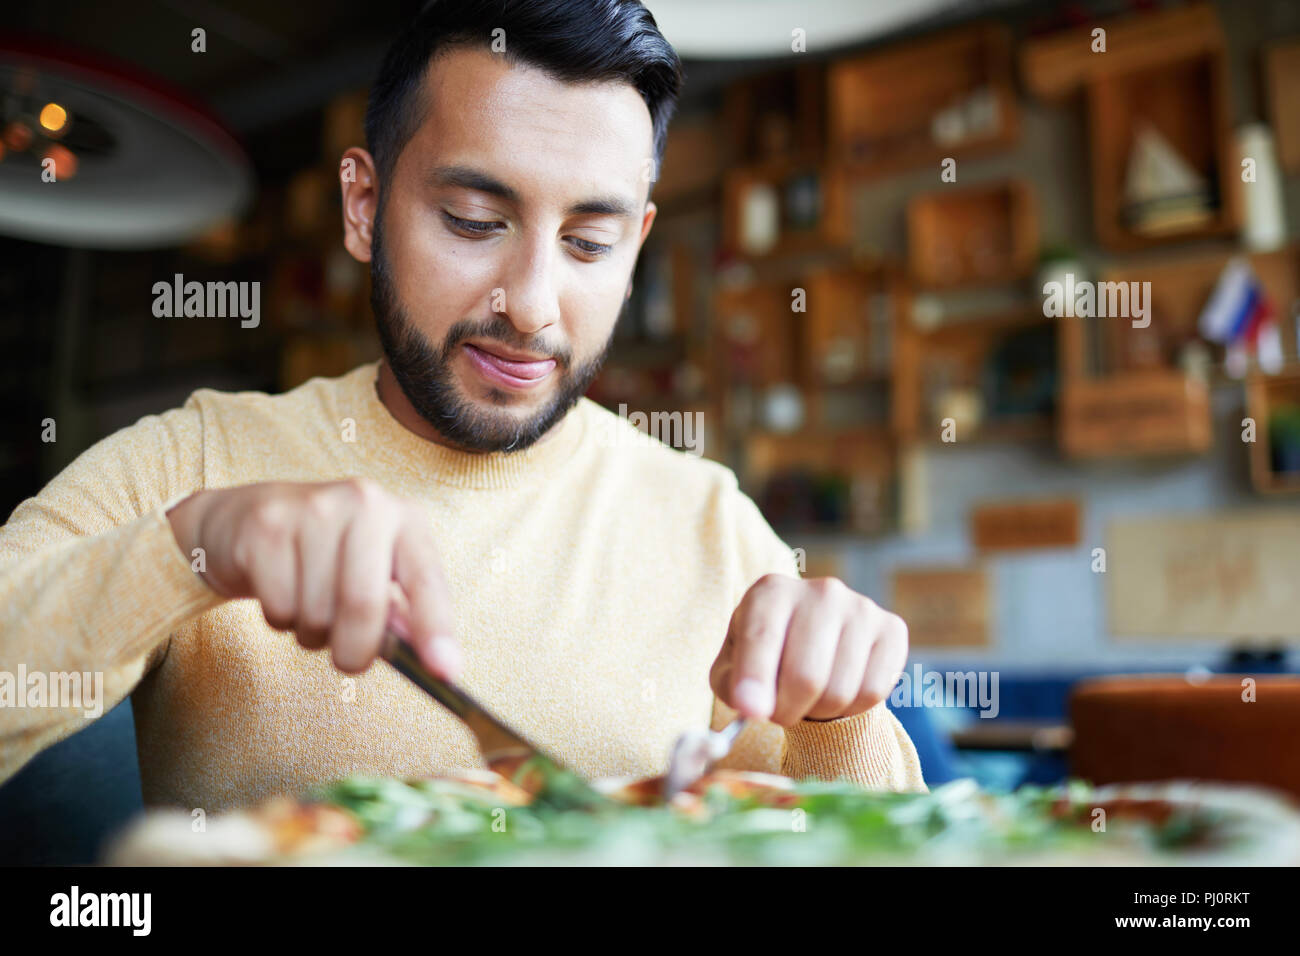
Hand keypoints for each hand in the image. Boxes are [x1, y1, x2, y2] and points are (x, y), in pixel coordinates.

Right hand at [166, 478, 459, 677]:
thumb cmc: (326, 554)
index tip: (445, 670)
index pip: (426, 579)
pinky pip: (279, 608)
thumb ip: (402, 613)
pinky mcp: (266, 528)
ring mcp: (311, 510)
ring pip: (317, 613)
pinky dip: (281, 620)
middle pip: (364, 604)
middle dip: (355, 650)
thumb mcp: (375, 570)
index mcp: (403, 517)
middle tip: (349, 660)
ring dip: (313, 634)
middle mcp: (364, 503)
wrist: (246, 519)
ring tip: (309, 606)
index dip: (436, 628)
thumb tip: (431, 660)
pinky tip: (281, 591)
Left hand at [709, 574, 906, 725]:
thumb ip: (732, 686)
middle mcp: (820, 591)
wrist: (814, 645)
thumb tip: (751, 707)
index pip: (762, 637)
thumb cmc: (765, 659)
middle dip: (787, 710)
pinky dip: (852, 708)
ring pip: (839, 691)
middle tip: (779, 714)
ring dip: (818, 712)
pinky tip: (839, 690)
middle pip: (805, 676)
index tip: (751, 711)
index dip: (755, 679)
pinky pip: (873, 691)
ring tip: (808, 699)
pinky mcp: (892, 629)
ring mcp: (861, 607)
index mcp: (771, 592)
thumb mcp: (733, 668)